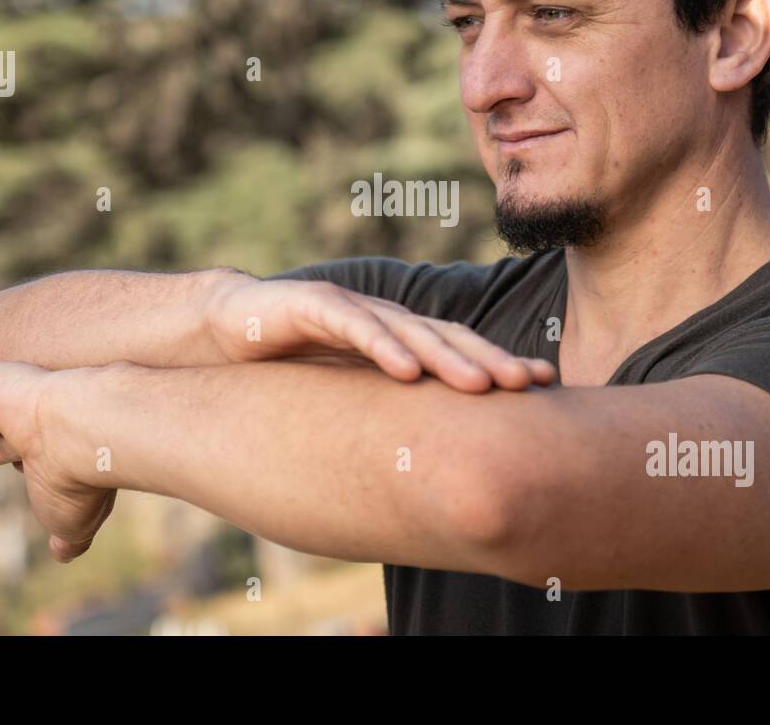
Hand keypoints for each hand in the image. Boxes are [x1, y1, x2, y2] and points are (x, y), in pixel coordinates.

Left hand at [0, 361, 115, 563]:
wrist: (85, 431)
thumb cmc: (79, 479)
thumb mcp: (73, 521)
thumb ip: (68, 538)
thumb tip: (63, 554)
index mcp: (57, 454)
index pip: (29, 458)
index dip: (17, 462)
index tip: (16, 468)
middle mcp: (39, 425)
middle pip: (2, 435)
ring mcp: (17, 399)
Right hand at [204, 276, 555, 392]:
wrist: (225, 330)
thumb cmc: (294, 366)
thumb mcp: (349, 396)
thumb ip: (388, 416)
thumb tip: (429, 463)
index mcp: (398, 340)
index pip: (460, 352)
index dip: (500, 366)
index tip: (544, 389)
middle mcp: (384, 321)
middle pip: (449, 339)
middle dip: (492, 361)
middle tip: (531, 386)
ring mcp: (352, 310)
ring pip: (410, 331)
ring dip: (448, 358)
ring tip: (483, 386)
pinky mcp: (313, 306)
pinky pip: (354, 326)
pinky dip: (383, 347)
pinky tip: (407, 371)